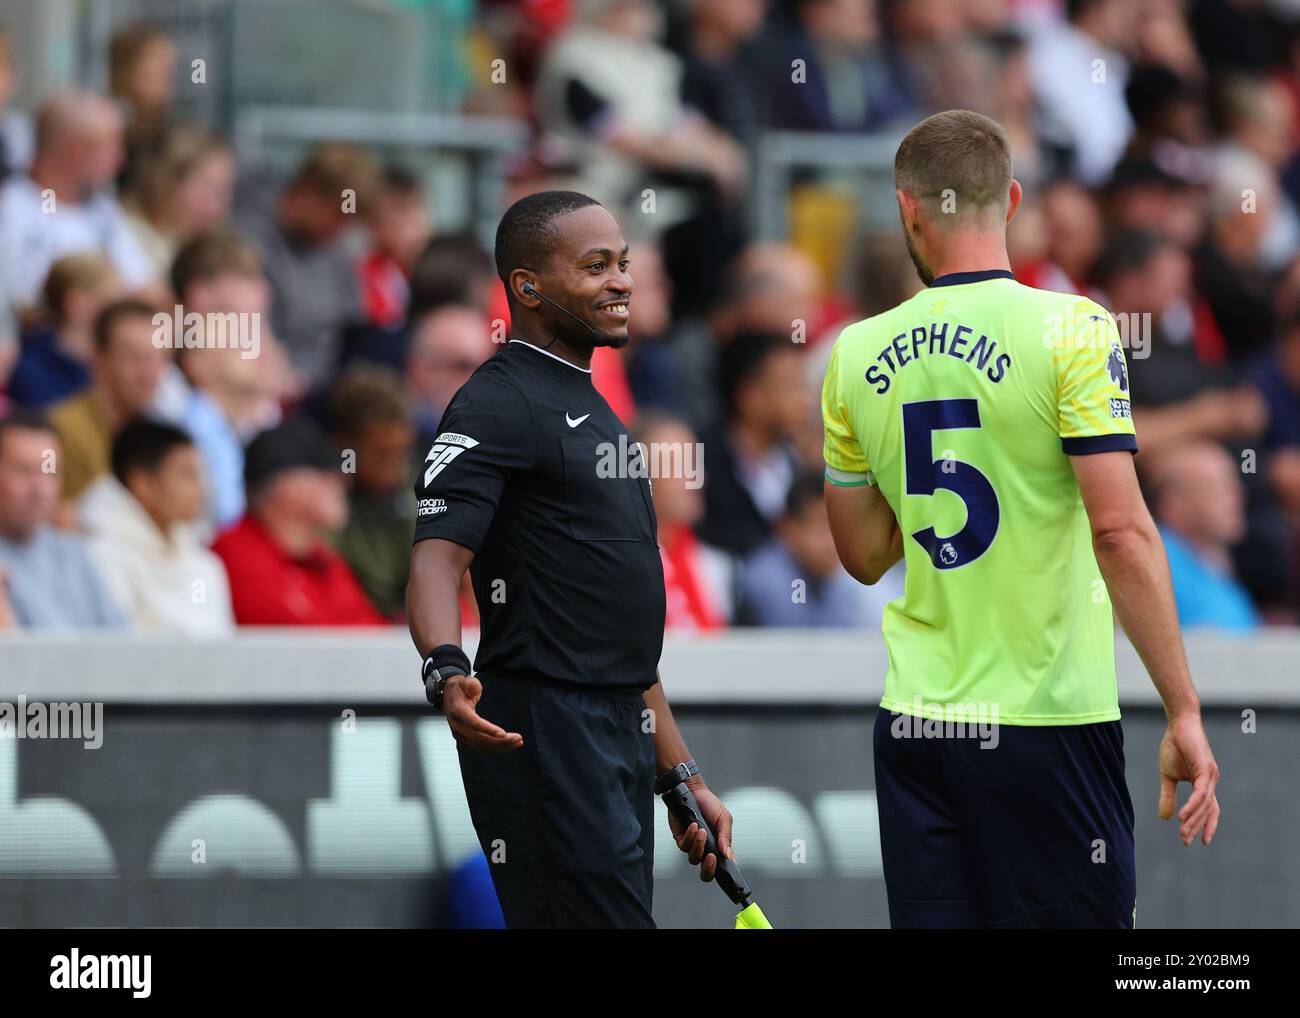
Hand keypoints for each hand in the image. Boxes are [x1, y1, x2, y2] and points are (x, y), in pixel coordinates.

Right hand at [442, 675, 522, 752]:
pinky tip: (509, 745)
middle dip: (500, 741)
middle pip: (480, 739)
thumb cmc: (461, 689)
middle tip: (518, 738)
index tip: (503, 733)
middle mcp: (458, 726)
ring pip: (482, 746)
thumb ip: (471, 684)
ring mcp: (461, 735)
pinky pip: (481, 747)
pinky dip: (496, 748)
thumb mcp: (465, 681)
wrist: (449, 697)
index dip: (488, 729)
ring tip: (518, 742)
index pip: (474, 723)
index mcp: (458, 711)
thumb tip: (474, 687)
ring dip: (501, 746)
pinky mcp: (466, 739)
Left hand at [668, 781, 733, 881]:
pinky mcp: (680, 839)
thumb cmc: (710, 804)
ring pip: (694, 859)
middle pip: (706, 873)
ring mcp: (693, 846)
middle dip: (708, 870)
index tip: (729, 875)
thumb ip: (726, 837)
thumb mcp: (724, 818)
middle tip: (711, 857)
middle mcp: (706, 850)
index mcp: (720, 847)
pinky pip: (684, 846)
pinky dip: (689, 836)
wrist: (693, 791)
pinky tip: (693, 825)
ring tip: (702, 831)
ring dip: (698, 846)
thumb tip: (728, 855)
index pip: (724, 868)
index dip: (726, 876)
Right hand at [1158, 713, 1220, 845]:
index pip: (1209, 810)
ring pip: (1205, 805)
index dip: (1205, 826)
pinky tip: (1183, 816)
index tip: (1199, 842)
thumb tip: (1165, 818)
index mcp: (1205, 783)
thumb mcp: (1167, 775)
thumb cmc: (1174, 746)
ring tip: (1182, 833)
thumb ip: (1168, 796)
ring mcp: (1211, 776)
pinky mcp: (1206, 769)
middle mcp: (1212, 781)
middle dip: (1197, 827)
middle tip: (1186, 841)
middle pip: (1208, 811)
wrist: (1178, 724)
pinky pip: (1201, 794)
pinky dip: (1192, 806)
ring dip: (1193, 820)